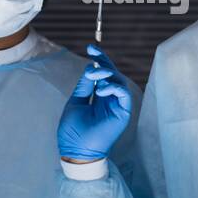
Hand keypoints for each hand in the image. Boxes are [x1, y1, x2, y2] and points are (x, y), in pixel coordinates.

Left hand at [57, 44, 132, 161]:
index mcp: (99, 96)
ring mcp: (117, 106)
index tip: (91, 48)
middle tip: (92, 56)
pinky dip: (113, 87)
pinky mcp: (123, 113)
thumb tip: (90, 67)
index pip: (102, 74)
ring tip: (93, 77)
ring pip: (119, 81)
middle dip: (103, 62)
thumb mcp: (76, 102)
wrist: (76, 150)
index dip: (99, 60)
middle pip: (112, 74)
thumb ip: (84, 85)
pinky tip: (100, 90)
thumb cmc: (73, 129)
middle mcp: (110, 99)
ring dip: (106, 75)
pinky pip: (123, 93)